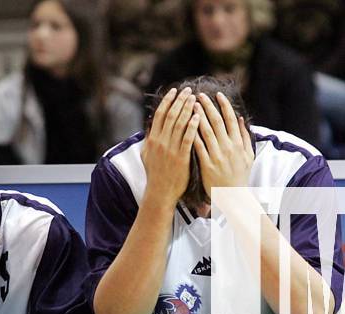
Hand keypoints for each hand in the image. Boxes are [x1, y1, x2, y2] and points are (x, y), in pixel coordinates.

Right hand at [141, 87, 200, 207]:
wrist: (160, 192)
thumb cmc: (155, 175)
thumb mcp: (146, 155)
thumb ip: (149, 139)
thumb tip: (150, 126)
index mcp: (152, 139)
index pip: (160, 114)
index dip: (168, 101)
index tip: (175, 91)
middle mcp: (160, 142)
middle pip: (170, 115)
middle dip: (180, 100)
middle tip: (189, 90)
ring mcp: (170, 150)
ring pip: (179, 124)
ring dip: (187, 109)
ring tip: (195, 98)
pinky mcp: (181, 158)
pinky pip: (187, 139)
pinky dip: (192, 126)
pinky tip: (198, 116)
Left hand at [192, 92, 253, 192]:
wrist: (234, 196)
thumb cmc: (240, 176)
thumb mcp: (249, 155)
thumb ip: (245, 136)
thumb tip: (240, 119)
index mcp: (238, 143)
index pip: (231, 119)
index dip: (224, 105)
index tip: (217, 94)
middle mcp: (228, 147)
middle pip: (217, 121)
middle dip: (208, 106)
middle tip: (199, 94)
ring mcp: (217, 155)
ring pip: (206, 131)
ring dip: (198, 116)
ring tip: (191, 105)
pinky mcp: (207, 165)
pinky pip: (198, 146)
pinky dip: (192, 135)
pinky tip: (185, 125)